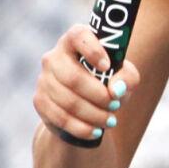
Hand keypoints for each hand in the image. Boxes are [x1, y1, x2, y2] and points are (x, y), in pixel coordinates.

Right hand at [33, 24, 140, 141]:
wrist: (85, 106)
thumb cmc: (107, 82)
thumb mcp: (124, 77)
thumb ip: (128, 77)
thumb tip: (116, 90)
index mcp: (74, 41)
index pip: (78, 36)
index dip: (93, 50)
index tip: (107, 66)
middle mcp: (54, 57)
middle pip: (73, 77)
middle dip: (99, 96)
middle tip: (115, 105)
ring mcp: (44, 79)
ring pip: (68, 101)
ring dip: (94, 115)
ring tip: (110, 120)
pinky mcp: (40, 101)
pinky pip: (60, 118)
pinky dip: (82, 128)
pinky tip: (96, 131)